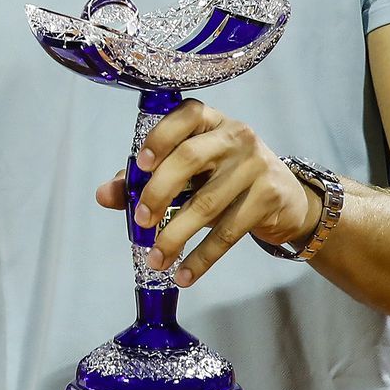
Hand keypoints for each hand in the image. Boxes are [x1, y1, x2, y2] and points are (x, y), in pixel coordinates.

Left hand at [100, 100, 318, 284]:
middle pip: (189, 159)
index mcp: (210, 120)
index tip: (140, 165)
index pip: (185, 116)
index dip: (160, 138)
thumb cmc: (225, 178)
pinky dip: (203, 257)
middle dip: (158, 193)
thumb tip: (103, 195)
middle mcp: (235, 135)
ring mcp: (255, 164)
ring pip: (207, 203)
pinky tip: (184, 274)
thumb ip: (145, 180)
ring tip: (156, 260)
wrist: (286, 200)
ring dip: (176, 235)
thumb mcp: (189, 173)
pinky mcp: (269, 196)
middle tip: (140, 222)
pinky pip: (228, 232)